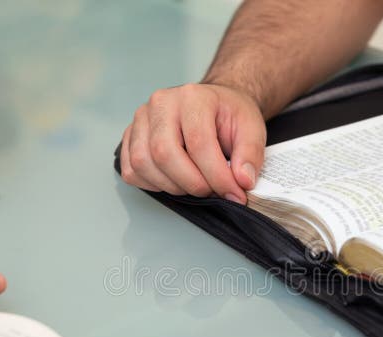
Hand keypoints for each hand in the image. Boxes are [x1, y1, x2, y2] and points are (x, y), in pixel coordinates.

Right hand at [120, 83, 265, 203]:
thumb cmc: (228, 116)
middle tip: (212, 192)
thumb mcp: (252, 129)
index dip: (216, 176)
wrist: (213, 105)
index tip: (234, 193)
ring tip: (195, 185)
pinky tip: (174, 181)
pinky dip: (152, 184)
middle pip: (164, 154)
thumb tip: (242, 181)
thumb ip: (250, 155)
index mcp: (192, 97)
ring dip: (172, 186)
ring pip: (144, 164)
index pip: (198, 142)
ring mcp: (141, 119)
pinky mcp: (130, 136)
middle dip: (192, 183)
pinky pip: (131, 170)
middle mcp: (161, 103)